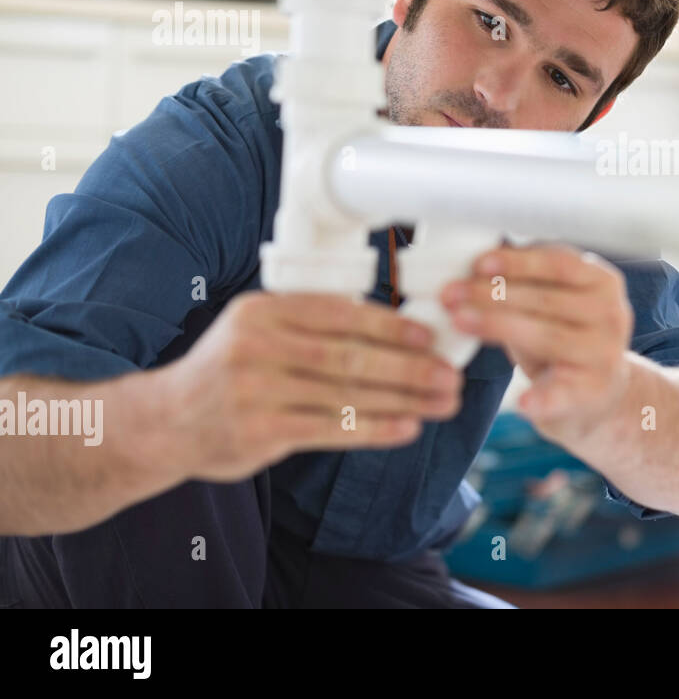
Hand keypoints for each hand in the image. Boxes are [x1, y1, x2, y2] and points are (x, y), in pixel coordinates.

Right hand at [162, 291, 462, 481]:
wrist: (165, 422)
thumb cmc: (230, 371)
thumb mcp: (258, 330)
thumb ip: (312, 325)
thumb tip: (394, 330)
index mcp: (262, 309)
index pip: (339, 313)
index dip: (391, 325)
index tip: (431, 336)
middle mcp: (256, 344)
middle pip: (349, 355)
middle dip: (409, 366)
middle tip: (450, 375)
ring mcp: (255, 389)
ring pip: (346, 393)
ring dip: (403, 399)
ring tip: (441, 402)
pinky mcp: (259, 431)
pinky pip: (330, 429)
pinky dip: (375, 428)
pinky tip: (408, 428)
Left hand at [438, 244, 633, 442]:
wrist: (599, 391)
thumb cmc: (563, 334)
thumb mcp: (553, 300)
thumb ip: (526, 280)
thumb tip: (473, 259)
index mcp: (603, 281)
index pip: (559, 263)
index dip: (518, 262)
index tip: (478, 263)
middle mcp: (611, 315)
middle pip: (546, 299)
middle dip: (492, 294)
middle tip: (450, 293)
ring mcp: (603, 355)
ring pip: (546, 337)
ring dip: (497, 326)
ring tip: (459, 320)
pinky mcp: (591, 392)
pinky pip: (563, 393)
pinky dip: (542, 398)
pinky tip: (522, 402)